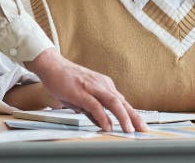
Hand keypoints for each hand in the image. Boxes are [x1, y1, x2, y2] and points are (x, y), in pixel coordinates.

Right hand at [24, 48, 147, 132]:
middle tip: (144, 130)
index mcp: (103, 85)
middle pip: (122, 102)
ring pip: (113, 102)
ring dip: (123, 117)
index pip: (122, 102)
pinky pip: (96, 105)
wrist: (51, 65)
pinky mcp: (81, 91)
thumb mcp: (82, 97)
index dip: (133, 114)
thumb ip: (93, 110)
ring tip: (130, 130)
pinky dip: (103, 117)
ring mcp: (92, 86)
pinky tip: (107, 126)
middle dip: (135, 117)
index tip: (141, 126)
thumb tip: (102, 123)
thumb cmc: (65, 80)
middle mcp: (101, 84)